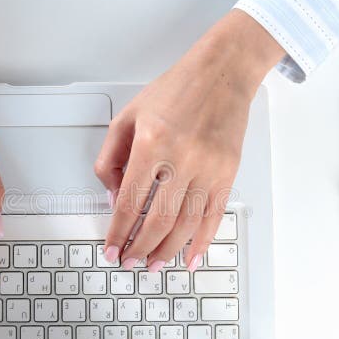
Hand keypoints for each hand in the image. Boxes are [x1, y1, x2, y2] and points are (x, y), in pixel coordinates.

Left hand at [95, 9, 283, 271]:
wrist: (221, 73)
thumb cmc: (175, 90)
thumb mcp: (128, 116)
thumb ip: (112, 157)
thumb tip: (111, 195)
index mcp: (152, 143)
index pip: (129, 201)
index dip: (119, 231)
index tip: (112, 248)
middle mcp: (181, 157)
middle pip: (157, 219)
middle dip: (140, 248)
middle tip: (130, 262)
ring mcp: (208, 168)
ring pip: (185, 224)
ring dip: (167, 251)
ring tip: (153, 266)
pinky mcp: (227, 172)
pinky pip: (213, 216)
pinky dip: (201, 242)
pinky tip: (190, 258)